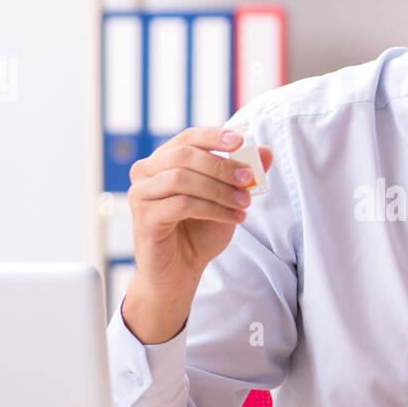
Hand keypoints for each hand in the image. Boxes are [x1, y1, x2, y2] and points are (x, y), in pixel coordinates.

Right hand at [127, 125, 273, 301]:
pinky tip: (233, 217)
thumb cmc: (199, 230)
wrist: (180, 270)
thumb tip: (266, 152)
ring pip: (182, 178)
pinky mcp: (144, 218)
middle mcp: (145, 173)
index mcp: (163, 161)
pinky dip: (213, 209)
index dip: (213, 136)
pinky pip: (182, 204)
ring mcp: (141, 194)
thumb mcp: (227, 199)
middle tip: (248, 178)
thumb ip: (243, 175)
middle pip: (184, 155)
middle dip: (221, 165)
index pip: (187, 138)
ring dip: (219, 189)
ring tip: (244, 203)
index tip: (240, 140)